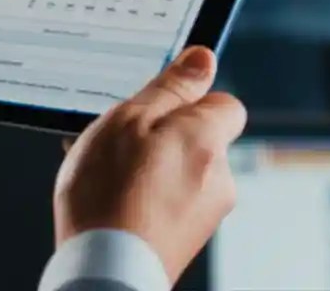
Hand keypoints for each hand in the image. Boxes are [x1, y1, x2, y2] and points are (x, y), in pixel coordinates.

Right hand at [53, 46, 246, 282]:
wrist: (105, 272)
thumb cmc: (111, 195)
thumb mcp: (131, 119)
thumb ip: (170, 88)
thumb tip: (203, 59)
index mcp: (208, 139)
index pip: (224, 104)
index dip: (189, 100)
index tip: (157, 105)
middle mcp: (219, 177)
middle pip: (198, 139)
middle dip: (162, 137)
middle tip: (119, 143)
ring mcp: (205, 214)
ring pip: (180, 173)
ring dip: (149, 168)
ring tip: (107, 179)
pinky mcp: (186, 241)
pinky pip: (170, 204)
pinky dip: (146, 199)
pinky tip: (113, 204)